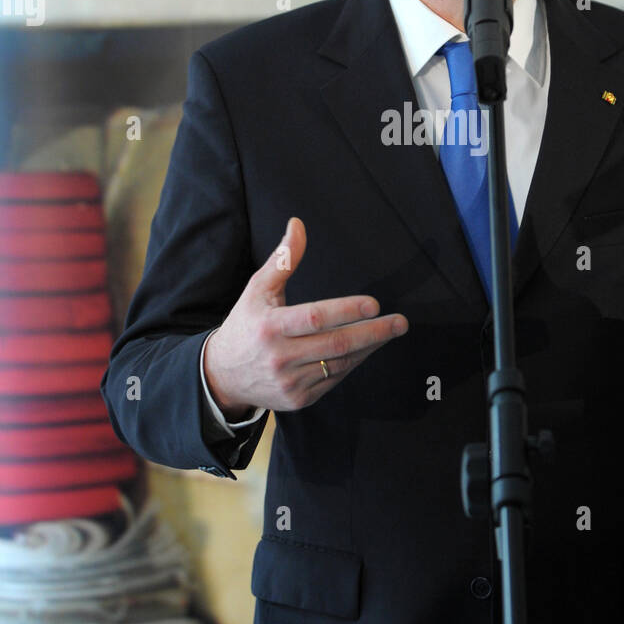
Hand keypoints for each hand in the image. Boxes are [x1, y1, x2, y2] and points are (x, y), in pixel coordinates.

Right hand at [204, 216, 407, 415]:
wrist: (223, 375)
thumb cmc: (246, 324)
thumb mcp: (257, 290)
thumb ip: (282, 259)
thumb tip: (298, 224)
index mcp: (270, 327)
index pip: (315, 317)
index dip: (346, 310)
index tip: (374, 304)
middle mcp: (280, 357)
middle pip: (336, 344)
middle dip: (373, 332)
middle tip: (400, 322)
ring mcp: (290, 382)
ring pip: (339, 364)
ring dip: (368, 347)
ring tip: (390, 331)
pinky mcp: (298, 399)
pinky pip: (334, 379)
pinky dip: (353, 363)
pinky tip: (367, 348)